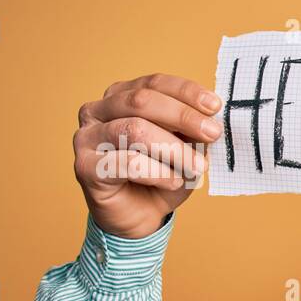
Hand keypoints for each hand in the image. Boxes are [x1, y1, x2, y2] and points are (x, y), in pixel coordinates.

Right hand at [73, 73, 223, 237]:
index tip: (215, 106)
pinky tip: (175, 181)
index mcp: (121, 96)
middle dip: (183, 116)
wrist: (140, 216)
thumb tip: (212, 119)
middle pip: (141, 101)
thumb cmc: (161, 176)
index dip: (186, 92)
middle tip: (213, 133)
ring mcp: (86, 137)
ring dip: (173, 148)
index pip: (154, 83)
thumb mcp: (185, 149)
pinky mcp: (85, 166)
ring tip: (198, 166)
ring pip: (133, 130)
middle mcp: (98, 111)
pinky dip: (157, 172)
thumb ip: (193, 132)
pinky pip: (126, 163)